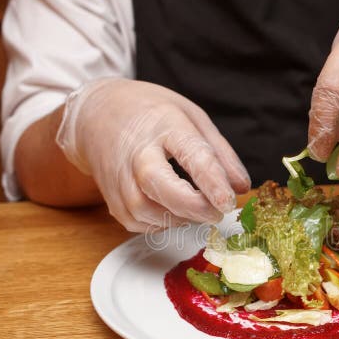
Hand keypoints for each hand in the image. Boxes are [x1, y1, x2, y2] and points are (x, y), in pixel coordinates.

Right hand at [55, 78, 249, 231]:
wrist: (96, 115)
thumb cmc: (151, 115)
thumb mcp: (192, 117)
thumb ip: (220, 153)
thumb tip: (241, 188)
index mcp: (164, 125)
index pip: (191, 154)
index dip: (212, 181)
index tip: (229, 200)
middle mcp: (137, 154)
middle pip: (161, 187)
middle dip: (193, 206)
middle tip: (217, 211)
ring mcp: (120, 179)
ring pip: (148, 212)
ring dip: (181, 218)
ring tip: (198, 208)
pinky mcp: (113, 201)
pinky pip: (141, 224)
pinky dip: (163, 224)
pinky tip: (175, 211)